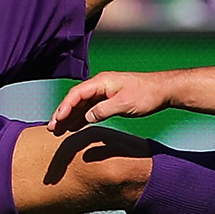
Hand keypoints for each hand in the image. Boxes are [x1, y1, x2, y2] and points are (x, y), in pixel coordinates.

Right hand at [48, 71, 172, 132]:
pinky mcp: (109, 100)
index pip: (76, 94)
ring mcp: (104, 93)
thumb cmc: (146, 94)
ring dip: (69, 117)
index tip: (56, 120)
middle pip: (75, 99)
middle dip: (62, 114)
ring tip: (57, 131)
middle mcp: (100, 86)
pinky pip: (90, 109)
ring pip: (81, 105)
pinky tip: (73, 128)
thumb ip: (104, 110)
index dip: (64, 107)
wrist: (163, 90)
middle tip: (51, 129)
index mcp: (101, 82)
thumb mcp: (124, 104)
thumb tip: (87, 116)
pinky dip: (81, 118)